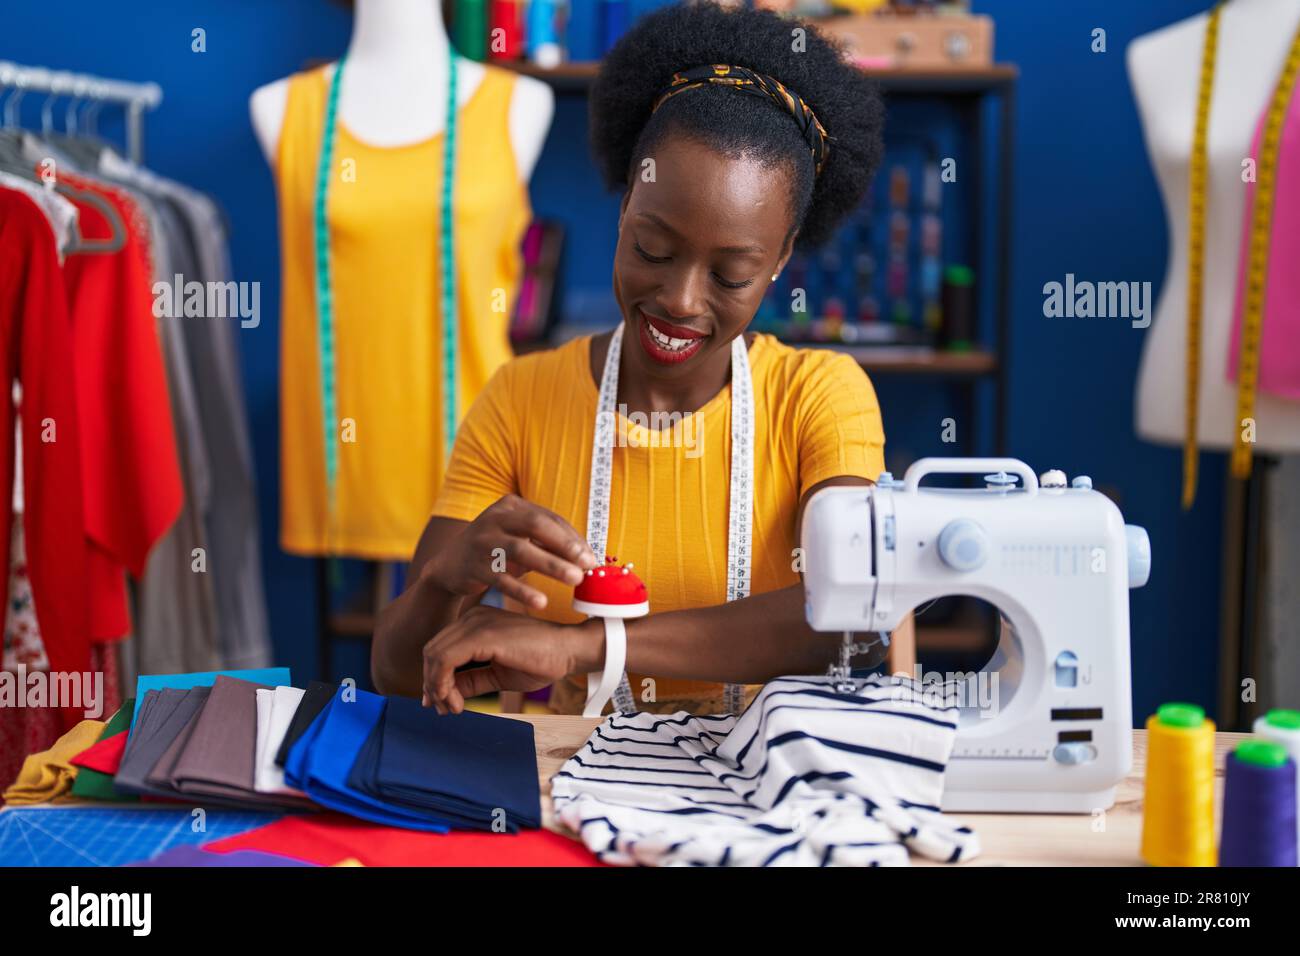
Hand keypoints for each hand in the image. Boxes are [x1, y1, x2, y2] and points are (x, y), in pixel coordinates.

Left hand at [422, 605, 602, 713]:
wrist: (569, 650)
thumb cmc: (541, 661)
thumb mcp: (498, 674)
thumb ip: (472, 680)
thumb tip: (447, 695)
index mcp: (475, 623)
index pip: (440, 649)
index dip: (434, 678)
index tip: (442, 704)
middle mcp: (472, 618)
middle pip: (431, 651)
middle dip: (432, 685)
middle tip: (443, 710)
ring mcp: (475, 623)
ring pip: (433, 655)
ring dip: (436, 687)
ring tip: (451, 708)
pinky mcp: (481, 634)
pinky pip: (445, 659)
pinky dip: (443, 683)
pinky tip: (456, 702)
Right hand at [427, 494, 598, 610]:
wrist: (449, 566)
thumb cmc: (495, 551)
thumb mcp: (518, 539)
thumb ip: (547, 542)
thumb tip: (587, 556)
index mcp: (509, 506)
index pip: (548, 519)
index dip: (572, 538)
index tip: (591, 557)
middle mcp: (493, 518)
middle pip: (535, 526)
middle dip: (564, 545)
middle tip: (587, 564)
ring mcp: (481, 541)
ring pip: (521, 551)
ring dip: (551, 565)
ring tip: (575, 580)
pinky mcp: (472, 566)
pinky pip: (501, 579)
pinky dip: (522, 590)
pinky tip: (541, 602)